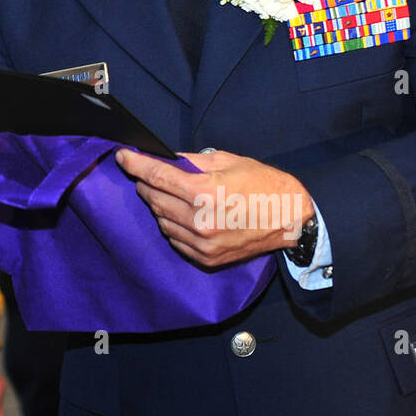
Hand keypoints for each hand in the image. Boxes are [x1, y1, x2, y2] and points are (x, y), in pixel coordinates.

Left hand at [117, 148, 310, 267]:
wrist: (292, 219)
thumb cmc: (263, 185)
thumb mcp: (228, 161)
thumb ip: (192, 161)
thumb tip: (166, 159)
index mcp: (204, 192)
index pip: (157, 176)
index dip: (136, 164)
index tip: (123, 156)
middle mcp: (200, 221)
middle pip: (154, 199)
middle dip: (146, 183)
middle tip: (146, 174)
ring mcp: (203, 244)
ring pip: (162, 221)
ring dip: (159, 205)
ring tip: (169, 194)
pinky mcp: (207, 259)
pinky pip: (175, 240)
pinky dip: (173, 226)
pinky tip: (182, 215)